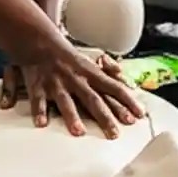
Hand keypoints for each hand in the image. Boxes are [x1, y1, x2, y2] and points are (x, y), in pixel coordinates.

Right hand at [0, 41, 145, 138]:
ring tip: (79, 132)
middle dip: (104, 117)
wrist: (40, 42)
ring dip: (72, 116)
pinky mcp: (38, 86)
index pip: (115, 88)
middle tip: (114, 134)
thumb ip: (107, 72)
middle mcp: (76, 79)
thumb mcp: (91, 61)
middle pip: (93, 99)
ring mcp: (57, 83)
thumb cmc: (68, 57)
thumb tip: (123, 76)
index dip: (128, 101)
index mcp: (91, 73)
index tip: (139, 114)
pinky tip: (41, 123)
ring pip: (66, 101)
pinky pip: (37, 100)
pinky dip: (38, 111)